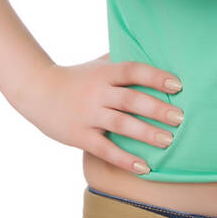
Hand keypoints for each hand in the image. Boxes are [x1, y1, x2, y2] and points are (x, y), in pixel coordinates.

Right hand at [11, 53, 183, 172]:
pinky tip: (144, 167)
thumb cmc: (75, 77)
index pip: (133, 71)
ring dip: (146, 133)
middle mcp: (97, 93)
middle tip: (180, 118)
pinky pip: (105, 150)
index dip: (156, 77)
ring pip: (121, 124)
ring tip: (168, 141)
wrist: (36, 90)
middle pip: (131, 99)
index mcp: (104, 73)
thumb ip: (121, 60)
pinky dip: (125, 159)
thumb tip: (151, 50)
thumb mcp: (97, 64)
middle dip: (157, 109)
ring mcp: (88, 115)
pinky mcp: (80, 136)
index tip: (178, 86)